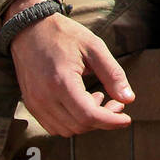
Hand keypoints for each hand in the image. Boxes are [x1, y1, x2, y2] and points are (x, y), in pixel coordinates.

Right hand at [4, 0, 134, 136]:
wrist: (30, 29)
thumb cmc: (64, 35)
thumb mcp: (94, 48)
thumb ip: (112, 74)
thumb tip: (128, 99)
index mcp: (61, 81)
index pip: (88, 115)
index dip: (111, 121)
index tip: (127, 119)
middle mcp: (44, 97)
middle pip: (79, 126)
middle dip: (103, 119)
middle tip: (116, 102)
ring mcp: (34, 103)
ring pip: (67, 130)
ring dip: (87, 121)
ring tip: (98, 97)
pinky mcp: (30, 104)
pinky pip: (54, 126)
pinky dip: (72, 121)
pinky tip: (82, 102)